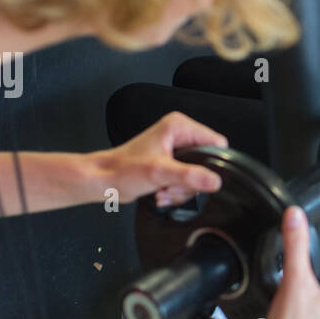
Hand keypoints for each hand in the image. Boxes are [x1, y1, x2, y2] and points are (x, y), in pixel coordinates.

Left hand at [101, 112, 227, 206]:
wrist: (104, 180)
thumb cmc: (122, 169)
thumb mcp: (159, 172)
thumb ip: (189, 176)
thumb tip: (213, 180)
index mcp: (178, 127)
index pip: (216, 142)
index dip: (212, 163)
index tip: (197, 175)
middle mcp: (178, 135)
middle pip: (207, 162)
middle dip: (191, 181)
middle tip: (172, 184)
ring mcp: (175, 150)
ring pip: (198, 175)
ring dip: (182, 189)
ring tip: (164, 189)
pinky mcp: (171, 164)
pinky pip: (187, 181)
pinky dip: (176, 191)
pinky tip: (162, 191)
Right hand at [254, 207, 319, 318]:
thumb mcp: (293, 279)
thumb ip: (295, 244)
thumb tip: (296, 217)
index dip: (309, 263)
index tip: (299, 277)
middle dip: (308, 282)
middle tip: (295, 297)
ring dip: (306, 298)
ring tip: (294, 311)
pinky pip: (316, 315)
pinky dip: (304, 316)